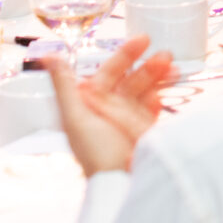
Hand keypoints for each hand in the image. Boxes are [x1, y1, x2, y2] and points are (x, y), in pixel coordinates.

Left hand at [47, 35, 176, 176]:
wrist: (120, 181)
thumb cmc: (95, 151)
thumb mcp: (75, 117)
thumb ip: (64, 85)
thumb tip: (47, 55)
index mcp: (90, 103)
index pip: (109, 72)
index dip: (125, 55)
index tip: (143, 40)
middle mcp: (109, 109)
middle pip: (131, 79)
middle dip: (148, 66)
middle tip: (166, 54)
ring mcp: (128, 119)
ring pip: (146, 91)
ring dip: (159, 78)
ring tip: (175, 70)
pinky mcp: (144, 131)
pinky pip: (154, 109)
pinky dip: (161, 98)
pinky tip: (167, 92)